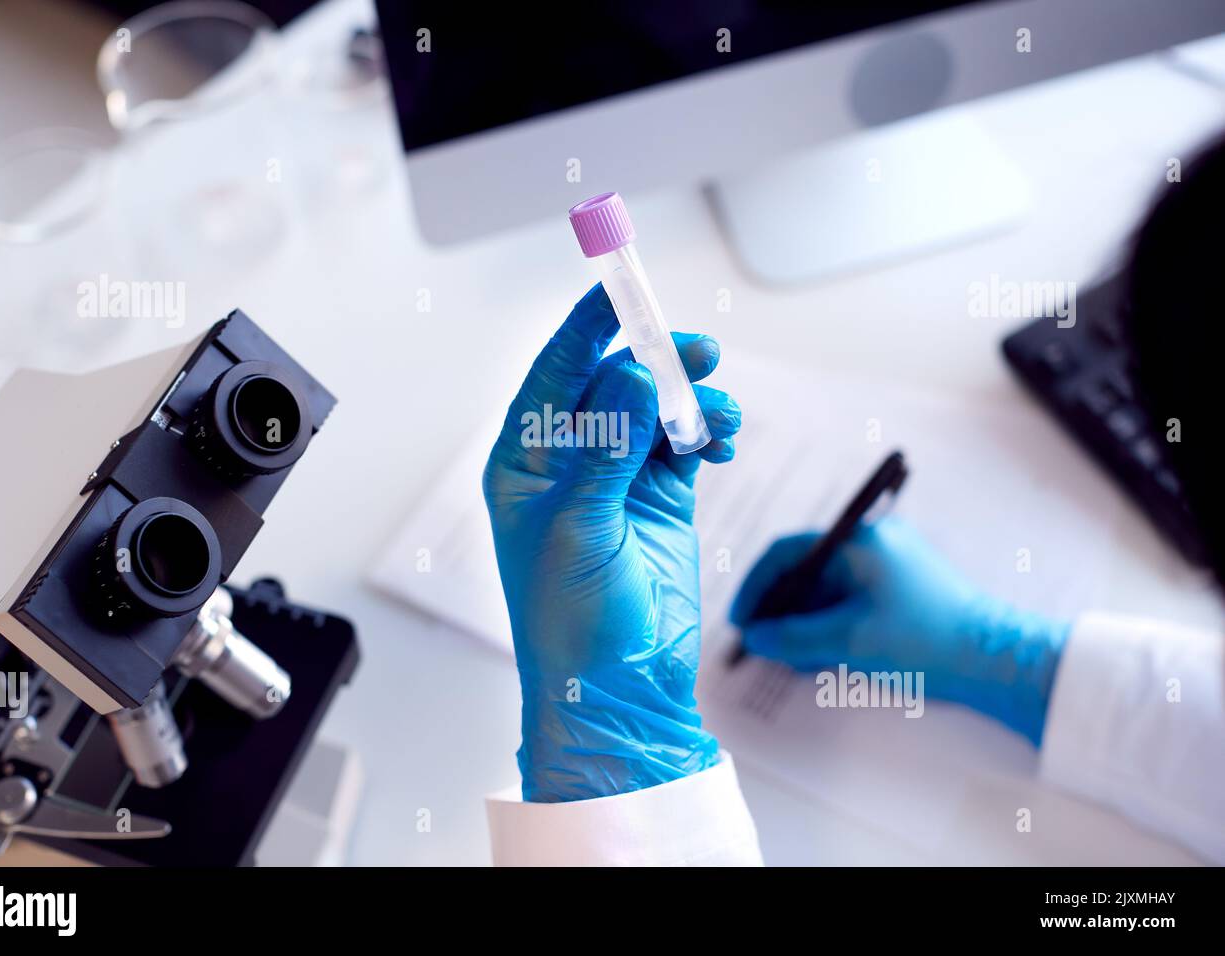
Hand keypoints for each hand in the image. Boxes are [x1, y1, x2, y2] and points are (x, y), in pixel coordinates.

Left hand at [484, 284, 741, 801]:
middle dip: (654, 363)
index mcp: (526, 466)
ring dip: (690, 402)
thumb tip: (633, 381)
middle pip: (613, 386)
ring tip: (719, 415)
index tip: (618, 293)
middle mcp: (569, 466)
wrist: (618, 691)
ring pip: (656, 411)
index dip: (586, 331)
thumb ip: (608, 453)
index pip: (555, 378)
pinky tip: (720, 439)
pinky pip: (684, 445)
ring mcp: (617, 481)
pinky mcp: (659, 502)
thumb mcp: (580, 531)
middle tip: (697, 351)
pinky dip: (705, 433)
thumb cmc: (573, 625)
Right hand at [731, 517, 1069, 744]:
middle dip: (781, 610)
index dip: (756, 587)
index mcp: (859, 540)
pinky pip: (851, 598)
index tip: (743, 621)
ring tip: (796, 657)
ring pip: (828, 588)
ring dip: (806, 621)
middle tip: (765, 644)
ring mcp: (891, 562)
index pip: (787, 552)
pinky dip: (832, 624)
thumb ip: (792, 638)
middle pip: (807, 570)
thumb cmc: (925, 641)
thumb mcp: (848, 641)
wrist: (999, 659)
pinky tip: (826, 655)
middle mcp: (874, 541)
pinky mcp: (903, 585)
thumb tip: (754, 637)